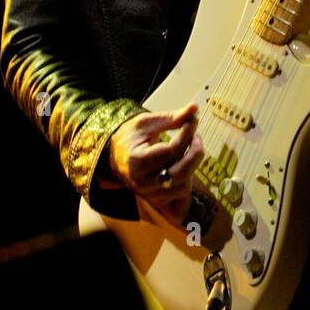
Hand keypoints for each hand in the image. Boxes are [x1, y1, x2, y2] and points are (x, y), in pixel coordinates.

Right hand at [107, 103, 202, 225]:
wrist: (114, 158)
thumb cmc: (130, 138)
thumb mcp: (145, 123)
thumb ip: (170, 117)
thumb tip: (194, 108)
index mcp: (137, 161)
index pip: (172, 149)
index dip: (187, 133)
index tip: (193, 120)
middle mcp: (143, 182)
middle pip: (182, 171)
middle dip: (195, 151)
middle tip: (196, 136)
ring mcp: (150, 195)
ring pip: (184, 185)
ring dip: (191, 165)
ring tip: (188, 148)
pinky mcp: (157, 201)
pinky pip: (182, 196)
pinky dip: (188, 180)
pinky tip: (183, 164)